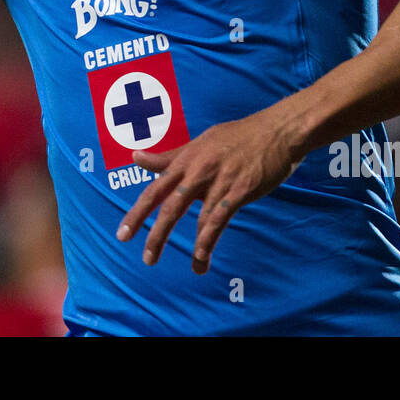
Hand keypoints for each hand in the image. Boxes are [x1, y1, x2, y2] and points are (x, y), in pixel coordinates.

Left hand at [115, 106, 300, 273]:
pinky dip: (211, 237)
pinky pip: (221, 216)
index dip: (137, 212)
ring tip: (195, 268)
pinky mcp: (239, 189)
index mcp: (185, 159)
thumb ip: (168, 157)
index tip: (122, 234)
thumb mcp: (199, 143)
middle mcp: (198, 170)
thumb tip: (136, 157)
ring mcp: (219, 179)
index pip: (155, 188)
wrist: (276, 131)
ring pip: (197, 216)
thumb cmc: (237, 137)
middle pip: (170, 205)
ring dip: (193, 245)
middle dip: (156, 234)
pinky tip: (204, 255)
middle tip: (147, 259)